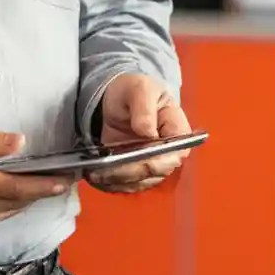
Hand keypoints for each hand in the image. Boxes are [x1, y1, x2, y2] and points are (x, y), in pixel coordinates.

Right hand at [0, 118, 73, 233]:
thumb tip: (19, 142)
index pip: (20, 188)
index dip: (46, 186)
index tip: (67, 180)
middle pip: (19, 203)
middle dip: (41, 191)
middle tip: (61, 179)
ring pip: (9, 212)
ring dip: (26, 199)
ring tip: (42, 184)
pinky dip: (9, 206)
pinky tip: (15, 194)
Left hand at [87, 73, 191, 193]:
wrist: (118, 98)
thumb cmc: (134, 91)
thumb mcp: (140, 89)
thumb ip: (145, 108)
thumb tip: (148, 132)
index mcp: (178, 132)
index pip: (172, 154)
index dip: (153, 161)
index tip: (132, 159)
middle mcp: (168, 153)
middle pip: (153, 172)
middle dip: (128, 172)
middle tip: (105, 168)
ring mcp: (153, 165)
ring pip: (138, 182)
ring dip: (116, 180)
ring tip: (96, 173)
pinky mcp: (136, 172)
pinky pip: (126, 184)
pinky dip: (111, 183)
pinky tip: (96, 176)